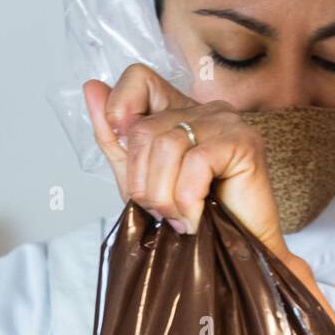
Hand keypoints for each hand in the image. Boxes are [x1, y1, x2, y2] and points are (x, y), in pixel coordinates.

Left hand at [83, 62, 287, 259]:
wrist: (235, 255)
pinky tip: (197, 218)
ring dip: (165, 197)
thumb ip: (114, 139)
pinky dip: (188, 200)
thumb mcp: (139, 181)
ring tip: (179, 219)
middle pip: (145, 129)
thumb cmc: (192, 221)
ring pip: (167, 148)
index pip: (138, 78)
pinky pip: (195, 163)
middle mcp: (201, 109)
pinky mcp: (243, 142)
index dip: (121, 107)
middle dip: (143, 183)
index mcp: (177, 113)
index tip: (123, 146)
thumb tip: (91, 88)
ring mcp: (224, 121)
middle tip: (161, 211)